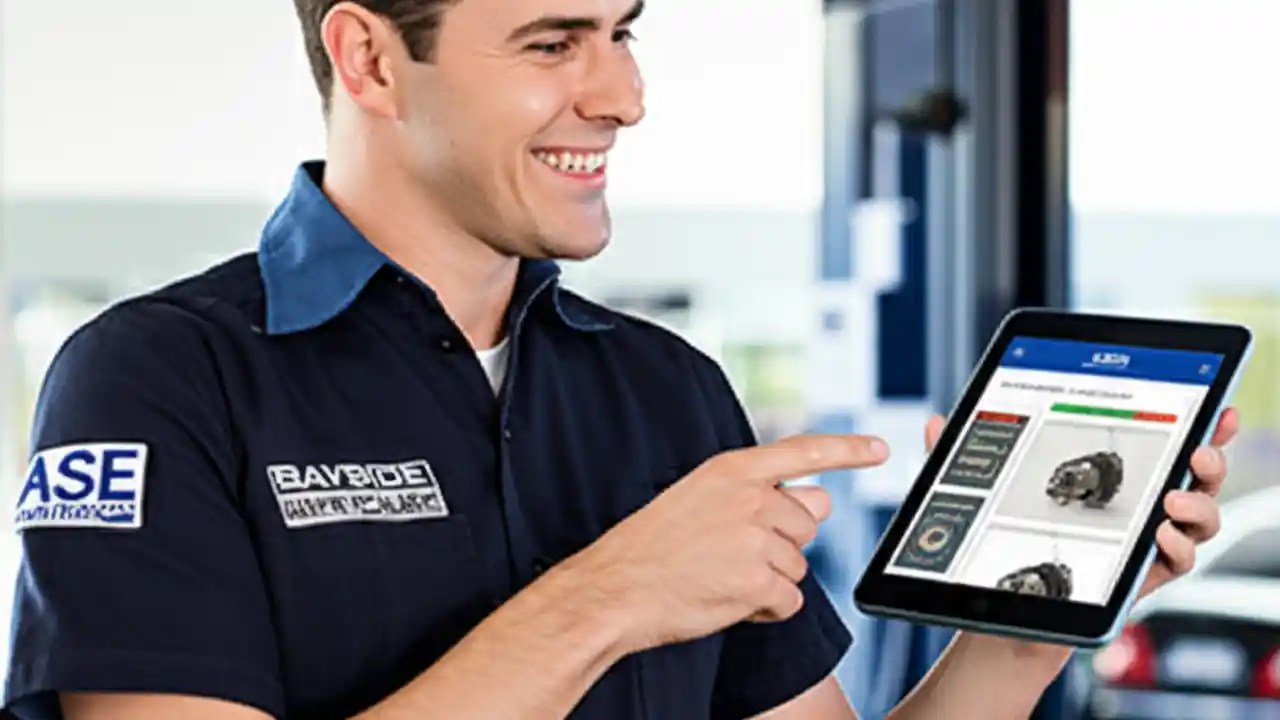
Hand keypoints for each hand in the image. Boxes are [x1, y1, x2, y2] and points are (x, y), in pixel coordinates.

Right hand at [564, 434, 889, 653]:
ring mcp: (755, 539)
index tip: (880, 448)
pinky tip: (729, 601)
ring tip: (720, 578)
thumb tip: (821, 500)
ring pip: (797, 567)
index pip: (802, 452)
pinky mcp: (757, 581)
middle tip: (727, 557)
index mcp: (732, 470)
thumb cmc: (652, 548)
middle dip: (777, 548)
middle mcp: (750, 498)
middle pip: (803, 528)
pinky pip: (788, 602)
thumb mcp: (704, 502)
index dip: (847, 450)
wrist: (615, 589)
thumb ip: (763, 496)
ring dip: (769, 581)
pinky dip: (766, 611)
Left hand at [922, 407, 1240, 600]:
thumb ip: (961, 457)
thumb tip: (937, 421)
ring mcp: (1139, 544)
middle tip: (1201, 449)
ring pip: (1198, 519)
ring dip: (1200, 504)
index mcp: (1109, 480)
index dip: (1195, 424)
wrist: (1001, 610)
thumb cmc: (1000, 547)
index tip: (1214, 405)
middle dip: (1211, 457)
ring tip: (1172, 496)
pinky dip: (1179, 547)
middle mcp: (1134, 509)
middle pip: (1194, 477)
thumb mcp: (979, 495)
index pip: (1160, 443)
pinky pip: (1178, 563)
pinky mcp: (1136, 579)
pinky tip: (1158, 535)